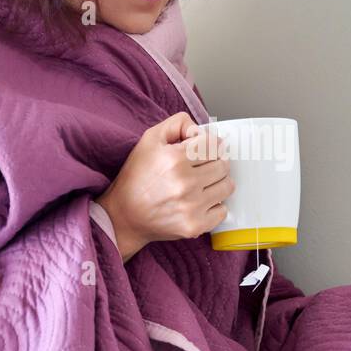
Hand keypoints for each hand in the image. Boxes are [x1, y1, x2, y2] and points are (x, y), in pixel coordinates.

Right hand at [95, 111, 233, 261]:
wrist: (124, 216)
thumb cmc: (137, 176)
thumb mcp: (150, 139)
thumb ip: (177, 124)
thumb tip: (201, 130)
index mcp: (175, 159)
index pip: (213, 143)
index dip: (208, 143)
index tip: (202, 149)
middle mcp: (185, 183)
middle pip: (223, 164)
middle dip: (215, 161)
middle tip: (201, 166)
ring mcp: (191, 207)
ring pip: (227, 186)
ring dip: (218, 182)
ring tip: (202, 183)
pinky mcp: (195, 226)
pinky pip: (223, 211)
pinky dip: (215, 206)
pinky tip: (199, 202)